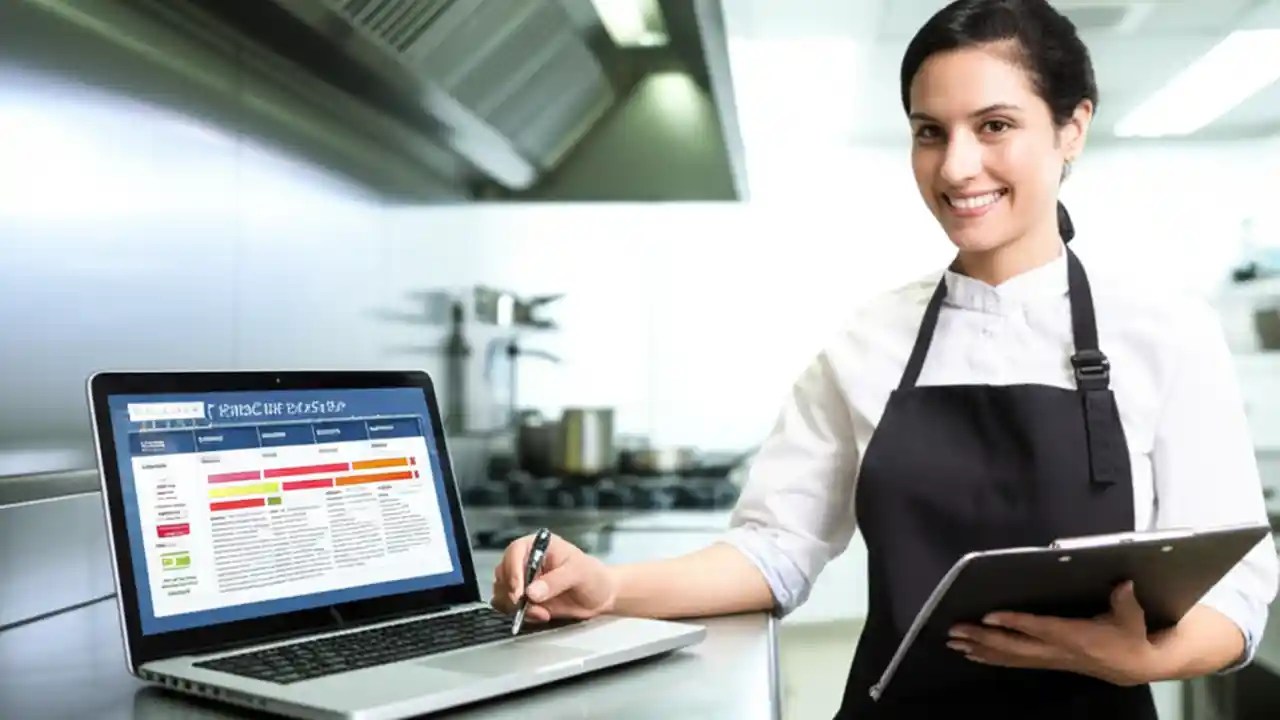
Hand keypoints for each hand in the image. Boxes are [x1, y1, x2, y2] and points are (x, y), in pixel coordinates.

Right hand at [490, 532, 617, 623]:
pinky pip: (510, 607)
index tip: (519, 590)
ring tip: (541, 612)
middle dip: (514, 593)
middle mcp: (527, 561)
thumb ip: (555, 581)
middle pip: (504, 573)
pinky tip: (541, 615)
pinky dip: (522, 614)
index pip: (515, 551)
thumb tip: (533, 592)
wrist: (600, 597)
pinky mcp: (525, 599)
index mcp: (539, 546)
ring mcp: (524, 581)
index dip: (513, 570)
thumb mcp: (578, 573)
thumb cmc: (592, 576)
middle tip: (528, 605)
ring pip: (503, 592)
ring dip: (518, 606)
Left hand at [947, 581, 1162, 686]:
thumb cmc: (1130, 636)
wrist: (1135, 666)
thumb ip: (1124, 600)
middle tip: (955, 629)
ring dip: (979, 648)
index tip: (988, 616)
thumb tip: (1124, 583)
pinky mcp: (1046, 662)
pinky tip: (971, 654)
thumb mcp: (1131, 617)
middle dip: (982, 638)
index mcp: (1075, 636)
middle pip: (1014, 645)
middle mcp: (1056, 649)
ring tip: (954, 641)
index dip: (1013, 622)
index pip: (1038, 628)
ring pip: (1009, 656)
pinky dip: (990, 658)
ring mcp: (1049, 658)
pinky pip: (1013, 662)